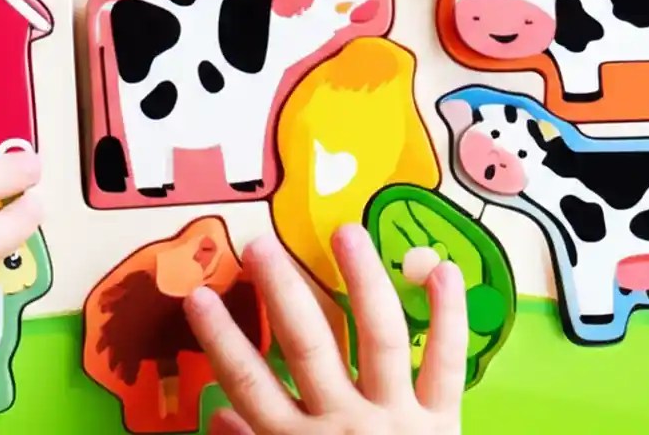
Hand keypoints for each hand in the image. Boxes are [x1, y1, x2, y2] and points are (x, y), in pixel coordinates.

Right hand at [185, 225, 466, 434]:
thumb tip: (218, 418)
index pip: (249, 386)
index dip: (222, 340)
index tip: (199, 297)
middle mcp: (346, 426)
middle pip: (308, 348)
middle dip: (282, 293)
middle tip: (260, 247)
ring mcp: (398, 419)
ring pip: (379, 338)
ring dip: (362, 281)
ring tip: (345, 233)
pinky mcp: (444, 423)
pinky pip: (448, 362)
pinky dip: (450, 315)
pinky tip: (443, 268)